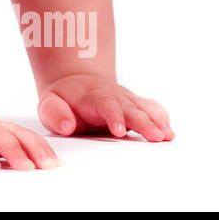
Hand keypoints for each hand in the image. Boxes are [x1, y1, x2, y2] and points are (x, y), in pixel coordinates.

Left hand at [38, 74, 173, 140]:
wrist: (76, 83)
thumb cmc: (63, 101)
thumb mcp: (49, 105)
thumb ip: (55, 114)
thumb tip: (66, 125)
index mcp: (91, 96)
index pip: (104, 103)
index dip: (113, 116)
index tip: (119, 131)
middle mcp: (112, 95)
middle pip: (130, 107)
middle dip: (143, 122)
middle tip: (156, 136)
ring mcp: (126, 99)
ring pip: (144, 107)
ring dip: (157, 120)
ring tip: (167, 135)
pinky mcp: (135, 104)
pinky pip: (151, 108)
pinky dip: (161, 118)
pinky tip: (169, 132)